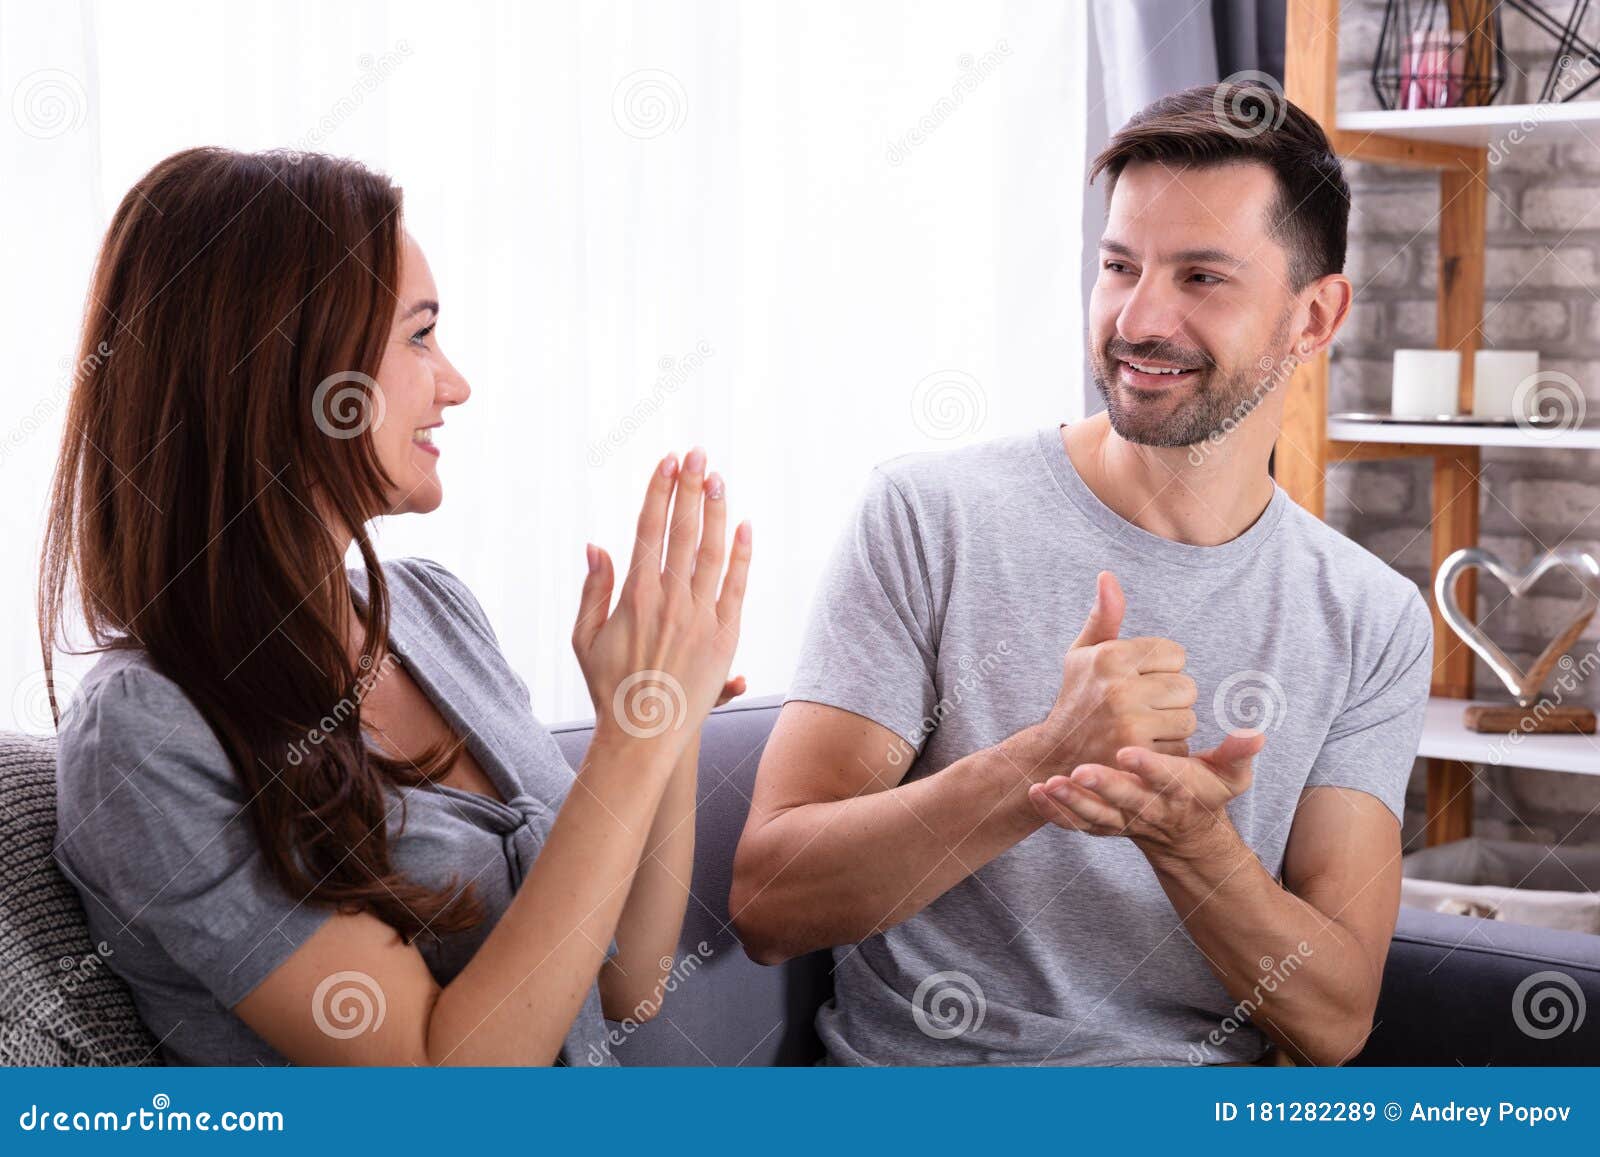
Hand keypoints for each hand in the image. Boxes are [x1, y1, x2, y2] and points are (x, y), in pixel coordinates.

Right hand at [572, 448, 751, 761]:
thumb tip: (596, 545)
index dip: (659, 492)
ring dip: (715, 510)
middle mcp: (670, 600)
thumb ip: (593, 588)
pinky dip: (740, 553)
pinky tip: (742, 525)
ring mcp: (700, 616)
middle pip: (683, 530)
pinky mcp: (725, 636)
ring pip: (712, 551)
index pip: (649, 529)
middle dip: (690, 487)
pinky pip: (736, 585)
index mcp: (635, 595)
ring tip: (717, 477)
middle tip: (696, 453)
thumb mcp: (585, 637)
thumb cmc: (608, 687)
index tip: (666, 462)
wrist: (643, 735)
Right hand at [1004, 571, 1195, 784]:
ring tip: (1141, 728)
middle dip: (1171, 700)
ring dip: (1172, 727)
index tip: (1139, 681)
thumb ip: (1104, 617)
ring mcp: (1128, 721)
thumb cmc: (1077, 698)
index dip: (1163, 669)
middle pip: (1187, 687)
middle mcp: (1119, 686)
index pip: (1176, 653)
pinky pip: (1180, 747)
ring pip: (1188, 719)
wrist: (1054, 755)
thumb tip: (1107, 575)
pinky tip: (1141, 749)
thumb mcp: (1083, 654)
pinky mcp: (1137, 753)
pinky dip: (1166, 752)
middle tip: (1142, 709)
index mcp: (1110, 655)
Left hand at [1026, 729, 1265, 856]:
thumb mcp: (1228, 777)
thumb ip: (1237, 754)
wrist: (1183, 834)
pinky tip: (1035, 793)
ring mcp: (1123, 821)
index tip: (1129, 751)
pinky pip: (1075, 824)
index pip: (1166, 780)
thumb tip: (1256, 733)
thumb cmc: (1205, 795)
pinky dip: (1054, 812)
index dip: (1150, 768)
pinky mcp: (1102, 826)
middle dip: (1104, 787)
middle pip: (1127, 801)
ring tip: (1048, 784)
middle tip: (1080, 770)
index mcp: (1179, 792)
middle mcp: (1150, 810)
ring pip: (1096, 816)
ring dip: (1072, 802)